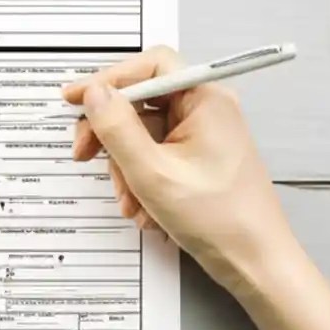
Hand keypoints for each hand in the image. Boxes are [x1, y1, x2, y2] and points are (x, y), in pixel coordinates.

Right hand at [61, 46, 301, 296]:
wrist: (254, 263)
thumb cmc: (220, 220)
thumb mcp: (153, 173)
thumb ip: (117, 129)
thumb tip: (95, 94)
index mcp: (206, 100)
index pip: (149, 67)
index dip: (108, 80)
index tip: (75, 99)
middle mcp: (207, 111)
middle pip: (141, 103)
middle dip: (112, 136)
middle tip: (84, 154)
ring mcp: (203, 137)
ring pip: (143, 136)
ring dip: (126, 169)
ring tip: (132, 201)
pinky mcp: (198, 160)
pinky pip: (155, 158)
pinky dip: (142, 181)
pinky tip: (146, 209)